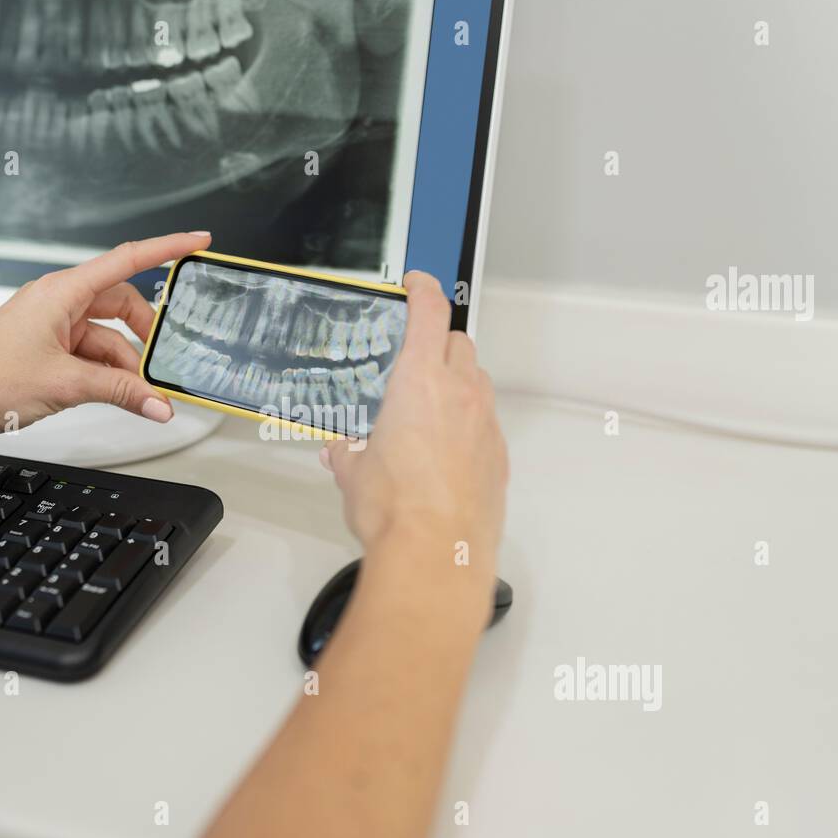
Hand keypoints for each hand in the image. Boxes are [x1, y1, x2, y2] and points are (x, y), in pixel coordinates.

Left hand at [0, 231, 210, 435]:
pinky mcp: (48, 347)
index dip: (167, 247)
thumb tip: (158, 403)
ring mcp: (53, 325)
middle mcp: (59, 302)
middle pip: (122, 306)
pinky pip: (91, 353)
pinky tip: (119, 396)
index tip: (197, 241)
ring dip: (125, 366)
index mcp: (62, 292)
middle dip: (145, 337)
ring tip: (140, 397)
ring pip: (108, 336)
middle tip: (164, 365)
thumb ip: (121, 392)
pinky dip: (108, 374)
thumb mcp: (66, 384)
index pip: (126, 260)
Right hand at [321, 271, 508, 563]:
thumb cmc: (395, 509)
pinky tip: (445, 454)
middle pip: (460, 344)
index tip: (416, 283)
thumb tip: (340, 452)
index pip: (429, 313)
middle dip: (440, 344)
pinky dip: (469, 426)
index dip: (423, 290)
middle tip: (415, 362)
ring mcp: (485, 425)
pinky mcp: (498, 458)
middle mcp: (461, 394)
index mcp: (420, 381)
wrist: (436, 554)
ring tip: (428, 411)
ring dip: (458, 384)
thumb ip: (346, 454)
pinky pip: (486, 425)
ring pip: (477, 383)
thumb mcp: (353, 474)